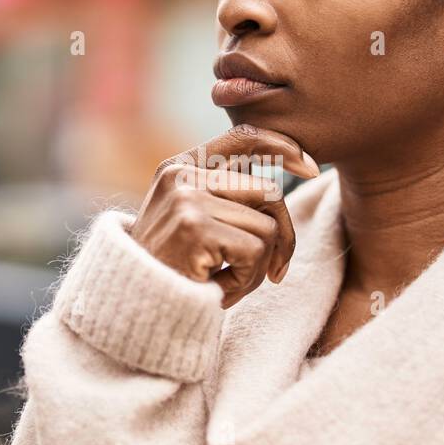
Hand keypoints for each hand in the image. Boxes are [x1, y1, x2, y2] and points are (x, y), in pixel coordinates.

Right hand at [130, 124, 320, 307]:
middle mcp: (181, 176)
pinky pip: (256, 251)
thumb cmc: (170, 269)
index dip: (283, 147)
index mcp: (179, 167)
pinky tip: (218, 290)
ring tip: (228, 282)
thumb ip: (226, 197)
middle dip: (282, 236)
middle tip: (275, 270)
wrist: (132, 306)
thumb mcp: (192, 222)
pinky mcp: (195, 227)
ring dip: (260, 265)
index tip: (311, 168)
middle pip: (269, 192)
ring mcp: (187, 199)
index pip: (243, 138)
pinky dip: (247, 280)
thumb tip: (285, 184)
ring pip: (267, 226)